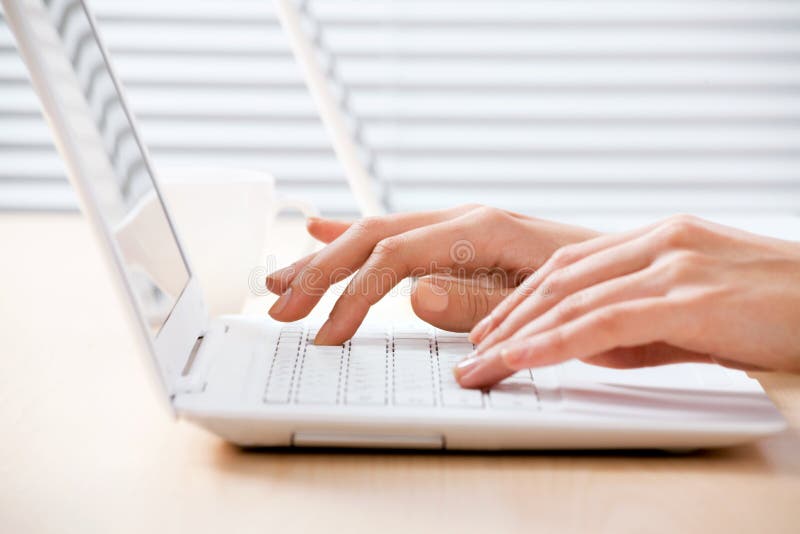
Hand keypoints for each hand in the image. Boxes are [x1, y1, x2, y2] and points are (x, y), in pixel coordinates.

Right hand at [265, 205, 598, 344]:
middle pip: (373, 237)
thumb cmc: (597, 289)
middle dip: (320, 271)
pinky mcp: (463, 240)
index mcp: (480, 229)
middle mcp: (465, 220)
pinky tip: (325, 230)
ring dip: (327, 257)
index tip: (326, 334)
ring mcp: (462, 227)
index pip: (392, 258)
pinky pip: (399, 235)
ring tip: (285, 277)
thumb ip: (477, 300)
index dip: (352, 296)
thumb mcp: (543, 302)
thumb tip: (415, 295)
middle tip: (278, 304)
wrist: (633, 272)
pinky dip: (356, 236)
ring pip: (378, 234)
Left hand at [456, 215, 799, 387]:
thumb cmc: (773, 311)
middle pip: (558, 278)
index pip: (568, 266)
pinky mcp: (689, 296)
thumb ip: (637, 322)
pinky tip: (522, 358)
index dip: (522, 299)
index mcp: (657, 238)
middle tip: (471, 353)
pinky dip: (556, 341)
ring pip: (573, 297)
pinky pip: (606, 319)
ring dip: (518, 334)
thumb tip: (583, 345)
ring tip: (482, 364)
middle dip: (507, 317)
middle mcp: (658, 241)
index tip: (492, 329)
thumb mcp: (693, 311)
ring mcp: (673, 263)